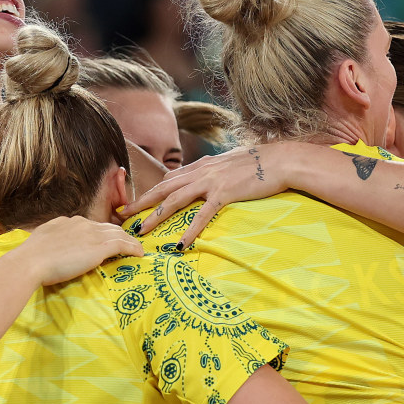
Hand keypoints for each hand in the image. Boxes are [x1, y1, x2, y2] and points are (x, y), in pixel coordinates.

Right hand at [21, 216, 143, 285]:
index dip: (100, 233)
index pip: (91, 225)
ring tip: (138, 248)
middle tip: (127, 243)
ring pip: (118, 234)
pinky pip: (123, 245)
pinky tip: (139, 253)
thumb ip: (52, 239)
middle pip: (107, 227)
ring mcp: (92, 234)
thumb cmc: (31, 256)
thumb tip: (52, 245)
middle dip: (118, 234)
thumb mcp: (42, 240)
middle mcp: (82, 223)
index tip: (105, 240)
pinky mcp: (100, 247)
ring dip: (130, 241)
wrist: (31, 261)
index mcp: (68, 221)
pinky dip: (133, 248)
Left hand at [121, 143, 297, 246]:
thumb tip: (207, 180)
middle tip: (123, 214)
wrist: (279, 160)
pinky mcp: (224, 193)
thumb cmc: (259, 164)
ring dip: (156, 215)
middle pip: (163, 188)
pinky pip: (202, 215)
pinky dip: (190, 230)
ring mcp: (211, 182)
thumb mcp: (230, 164)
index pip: (170, 179)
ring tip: (141, 230)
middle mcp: (201, 171)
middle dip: (141, 201)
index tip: (137, 202)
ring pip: (175, 199)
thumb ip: (215, 172)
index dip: (152, 191)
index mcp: (202, 166)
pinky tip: (181, 244)